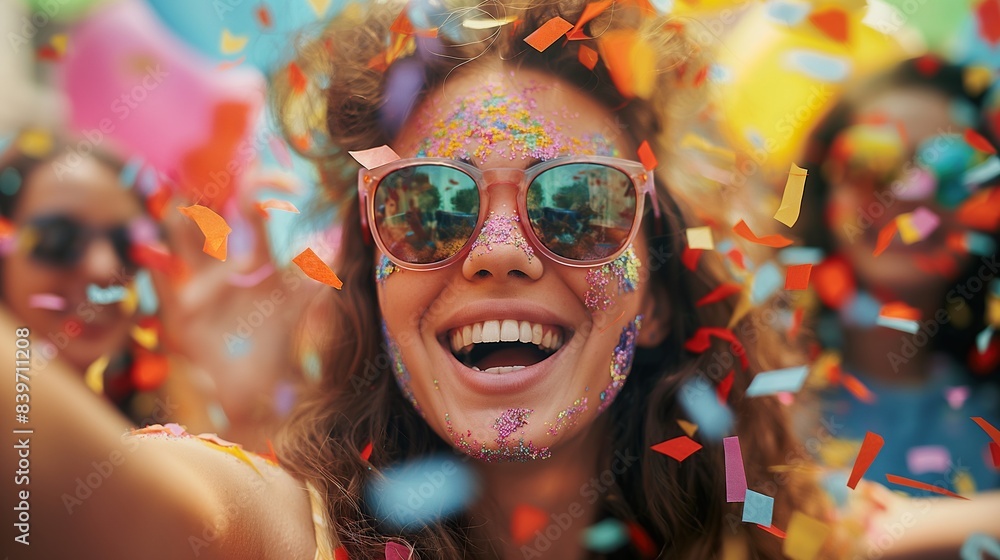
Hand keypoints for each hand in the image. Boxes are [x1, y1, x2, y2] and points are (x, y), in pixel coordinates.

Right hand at [149, 170, 319, 447]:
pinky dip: (153, 266)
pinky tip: (147, 247)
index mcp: (255, 262)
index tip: (287, 185)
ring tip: (173, 202)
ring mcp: (198, 290)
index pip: (252, 210)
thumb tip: (334, 252)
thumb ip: (312, 280)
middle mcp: (222, 268)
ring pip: (180, 245)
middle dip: (201, 196)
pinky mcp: (179, 318)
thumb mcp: (298, 308)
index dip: (263, 186)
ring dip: (175, 223)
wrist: (256, 395)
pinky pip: (163, 287)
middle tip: (202, 176)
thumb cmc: (278, 348)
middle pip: (206, 221)